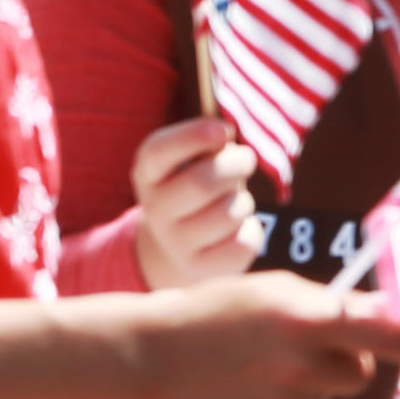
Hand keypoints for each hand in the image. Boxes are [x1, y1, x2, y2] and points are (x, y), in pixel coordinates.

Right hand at [129, 116, 262, 294]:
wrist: (179, 244)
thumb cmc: (197, 184)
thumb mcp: (195, 158)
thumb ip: (209, 143)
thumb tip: (224, 136)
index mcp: (148, 172)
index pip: (159, 152)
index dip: (193, 136)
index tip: (223, 130)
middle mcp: (155, 210)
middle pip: (201, 183)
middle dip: (236, 165)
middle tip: (246, 160)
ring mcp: (175, 243)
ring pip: (229, 214)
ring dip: (243, 202)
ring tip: (234, 202)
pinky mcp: (201, 268)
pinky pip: (243, 244)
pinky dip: (251, 231)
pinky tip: (237, 230)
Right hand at [134, 273, 399, 398]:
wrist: (153, 357)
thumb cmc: (221, 312)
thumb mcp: (276, 291)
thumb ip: (335, 305)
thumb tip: (392, 315)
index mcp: (308, 320)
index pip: (390, 337)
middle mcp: (302, 367)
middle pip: (360, 375)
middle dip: (345, 362)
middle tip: (309, 347)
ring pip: (324, 398)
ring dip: (307, 385)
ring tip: (259, 367)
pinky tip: (245, 392)